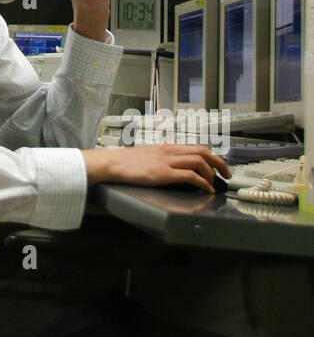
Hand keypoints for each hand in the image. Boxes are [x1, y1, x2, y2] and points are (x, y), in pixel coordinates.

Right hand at [84, 144, 231, 194]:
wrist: (111, 162)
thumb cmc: (125, 162)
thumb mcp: (147, 155)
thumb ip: (161, 158)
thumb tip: (172, 166)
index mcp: (166, 147)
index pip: (196, 147)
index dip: (212, 156)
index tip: (219, 165)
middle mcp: (169, 151)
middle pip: (203, 151)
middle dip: (219, 162)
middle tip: (226, 173)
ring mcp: (167, 162)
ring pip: (199, 161)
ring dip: (212, 173)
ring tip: (215, 183)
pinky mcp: (163, 173)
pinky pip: (190, 176)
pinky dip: (203, 183)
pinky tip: (206, 189)